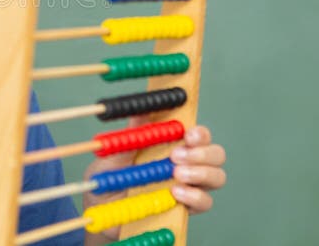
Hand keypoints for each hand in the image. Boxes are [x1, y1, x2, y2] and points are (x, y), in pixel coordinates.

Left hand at [82, 118, 226, 242]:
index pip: (199, 135)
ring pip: (217, 177)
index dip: (200, 133)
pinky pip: (205, 202)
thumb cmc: (110, 174)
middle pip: (216, 154)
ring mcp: (189, 187)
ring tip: (177, 173)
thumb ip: (131, 134)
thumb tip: (140, 109)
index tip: (188, 134)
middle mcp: (186, 164)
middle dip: (204, 152)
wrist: (101, 206)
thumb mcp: (115, 152)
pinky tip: (176, 192)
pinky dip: (195, 196)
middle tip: (178, 156)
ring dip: (202, 172)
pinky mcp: (185, 208)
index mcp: (172, 145)